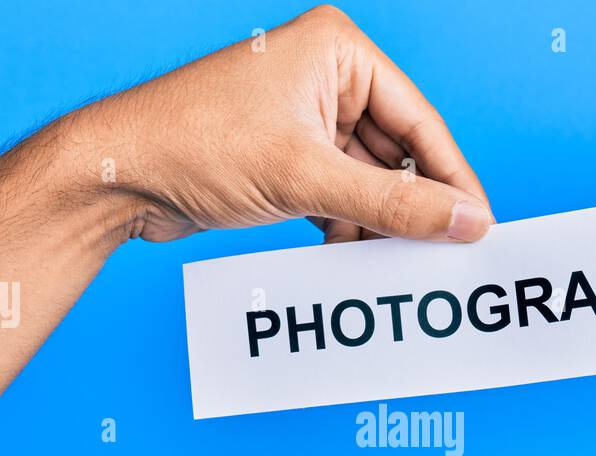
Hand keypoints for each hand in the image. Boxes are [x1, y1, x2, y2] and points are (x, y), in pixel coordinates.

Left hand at [84, 4, 492, 243]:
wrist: (115, 176)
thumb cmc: (196, 146)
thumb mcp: (307, 179)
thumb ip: (394, 205)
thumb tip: (463, 223)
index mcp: (337, 51)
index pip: (420, 122)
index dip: (453, 179)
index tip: (479, 226)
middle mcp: (324, 76)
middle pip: (397, 153)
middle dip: (412, 207)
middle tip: (442, 254)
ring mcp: (302, 116)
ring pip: (367, 179)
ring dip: (378, 223)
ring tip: (393, 264)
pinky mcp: (283, 155)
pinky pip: (337, 192)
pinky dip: (347, 225)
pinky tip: (350, 256)